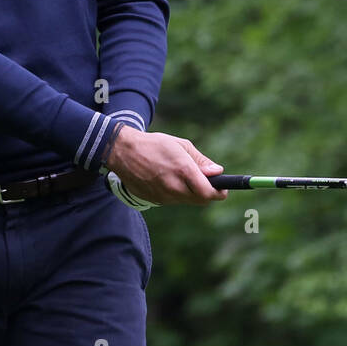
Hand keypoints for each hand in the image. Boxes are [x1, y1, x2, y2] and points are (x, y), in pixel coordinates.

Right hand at [105, 126, 226, 205]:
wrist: (123, 152)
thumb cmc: (155, 145)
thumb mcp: (181, 146)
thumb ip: (201, 161)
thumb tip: (217, 172)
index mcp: (183, 170)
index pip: (208, 192)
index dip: (219, 192)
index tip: (223, 188)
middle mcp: (174, 187)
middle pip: (200, 200)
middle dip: (207, 192)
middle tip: (207, 182)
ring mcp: (163, 196)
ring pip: (186, 201)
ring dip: (191, 192)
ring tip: (182, 176)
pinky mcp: (153, 201)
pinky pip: (172, 201)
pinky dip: (176, 193)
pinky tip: (168, 179)